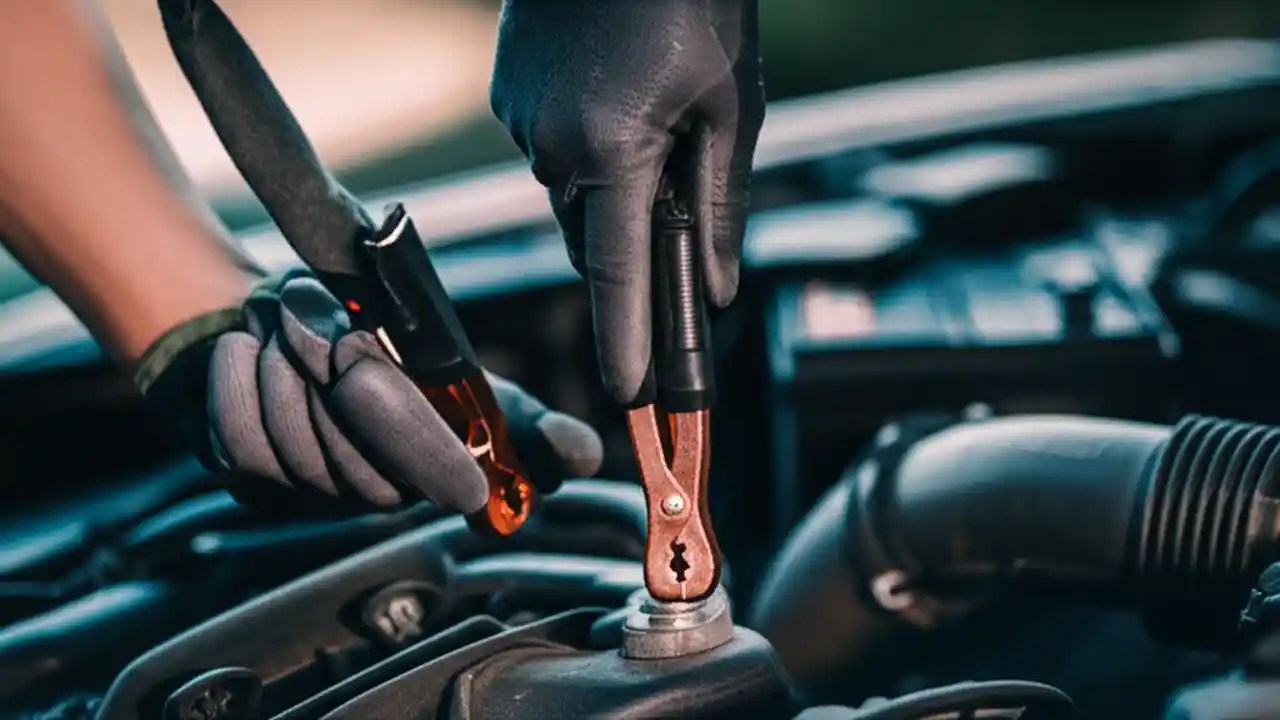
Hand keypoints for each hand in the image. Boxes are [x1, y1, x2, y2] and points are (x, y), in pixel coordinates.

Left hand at [137, 273, 602, 514]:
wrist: (297, 324)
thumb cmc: (391, 346)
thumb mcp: (464, 370)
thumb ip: (523, 418)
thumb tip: (579, 457)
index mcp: (445, 472)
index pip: (445, 478)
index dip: (412, 430)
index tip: (369, 359)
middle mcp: (385, 496)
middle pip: (348, 448)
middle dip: (324, 363)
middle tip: (317, 307)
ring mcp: (317, 499)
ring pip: (289, 445)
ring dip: (279, 363)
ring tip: (286, 317)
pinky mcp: (258, 487)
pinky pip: (240, 442)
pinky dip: (237, 382)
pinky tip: (247, 347)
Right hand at [491, 0, 764, 403]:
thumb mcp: (732, 104)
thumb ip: (720, 205)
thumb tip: (716, 287)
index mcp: (608, 150)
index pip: (615, 275)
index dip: (627, 340)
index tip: (631, 393)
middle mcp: (549, 142)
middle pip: (590, 238)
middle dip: (629, 248)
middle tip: (678, 216)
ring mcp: (519, 114)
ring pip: (571, 192)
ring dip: (611, 190)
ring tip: (658, 126)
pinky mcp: (508, 89)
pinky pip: (550, 147)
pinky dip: (587, 148)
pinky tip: (619, 99)